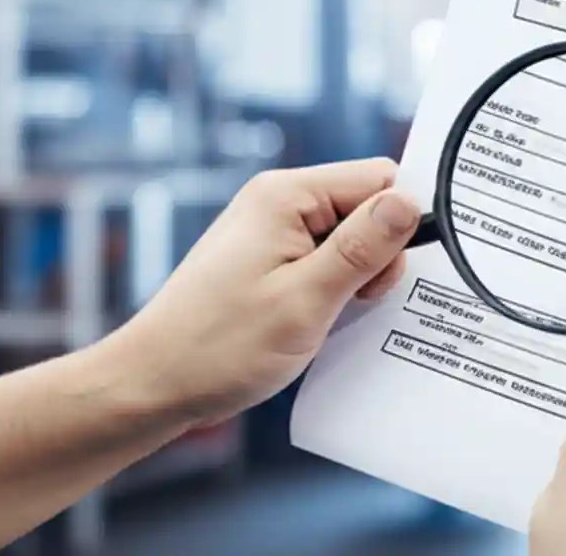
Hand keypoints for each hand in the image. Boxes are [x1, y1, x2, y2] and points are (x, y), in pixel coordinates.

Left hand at [102, 158, 420, 426]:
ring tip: (325, 315)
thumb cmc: (220, 347)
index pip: (379, 180)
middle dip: (378, 255)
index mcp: (286, 195)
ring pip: (350, 238)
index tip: (382, 275)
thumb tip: (411, 202)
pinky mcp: (269, 259)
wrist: (153, 384)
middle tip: (351, 302)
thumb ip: (362, 248)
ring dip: (355, 277)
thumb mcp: (306, 300)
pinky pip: (325, 259)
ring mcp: (272, 230)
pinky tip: (317, 319)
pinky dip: (334, 288)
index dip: (398, 225)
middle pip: (367, 207)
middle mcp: (279, 201)